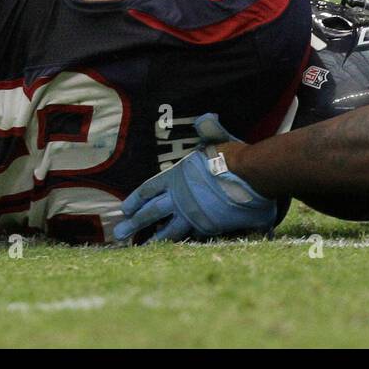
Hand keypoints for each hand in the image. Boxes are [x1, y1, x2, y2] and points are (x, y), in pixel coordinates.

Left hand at [113, 113, 278, 241]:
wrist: (251, 176)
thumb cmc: (233, 155)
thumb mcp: (216, 139)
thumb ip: (207, 131)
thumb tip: (205, 118)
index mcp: (176, 177)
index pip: (148, 190)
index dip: (135, 200)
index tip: (124, 210)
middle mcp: (179, 197)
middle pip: (151, 213)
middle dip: (133, 224)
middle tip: (118, 234)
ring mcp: (192, 214)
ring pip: (167, 231)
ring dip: (151, 239)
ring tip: (138, 248)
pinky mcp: (207, 227)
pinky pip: (189, 236)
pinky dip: (178, 242)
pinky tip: (169, 250)